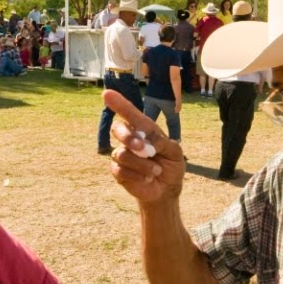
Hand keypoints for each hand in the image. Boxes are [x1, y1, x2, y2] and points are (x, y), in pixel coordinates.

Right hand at [102, 89, 184, 204]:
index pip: (130, 114)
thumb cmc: (171, 166)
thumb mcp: (175, 152)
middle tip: (142, 148)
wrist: (167, 189)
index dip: (119, 104)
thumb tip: (147, 141)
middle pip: (118, 129)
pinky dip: (137, 175)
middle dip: (128, 136)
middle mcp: (129, 139)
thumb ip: (162, 142)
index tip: (107, 94)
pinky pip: (120, 169)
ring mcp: (122, 154)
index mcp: (144, 129)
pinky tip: (147, 179)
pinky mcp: (118, 171)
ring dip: (142, 164)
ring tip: (156, 171)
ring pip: (123, 154)